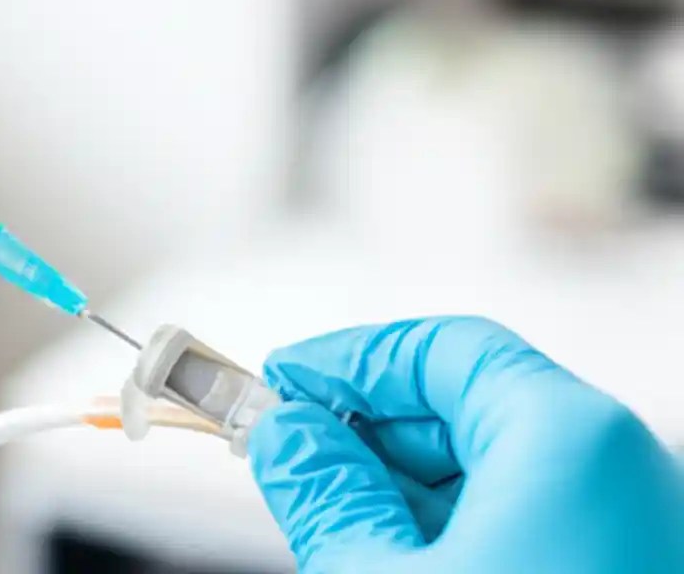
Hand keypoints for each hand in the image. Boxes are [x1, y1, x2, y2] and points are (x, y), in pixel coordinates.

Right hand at [249, 316, 683, 573]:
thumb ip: (322, 492)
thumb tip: (284, 437)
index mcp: (568, 438)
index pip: (437, 347)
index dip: (345, 361)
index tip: (279, 385)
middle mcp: (612, 466)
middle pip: (461, 402)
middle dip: (364, 429)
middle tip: (289, 459)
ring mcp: (621, 522)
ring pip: (488, 467)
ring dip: (398, 487)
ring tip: (333, 522)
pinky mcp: (614, 564)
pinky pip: (521, 516)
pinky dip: (447, 528)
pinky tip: (391, 556)